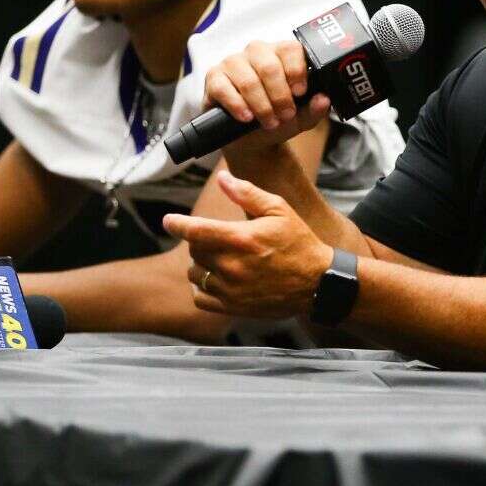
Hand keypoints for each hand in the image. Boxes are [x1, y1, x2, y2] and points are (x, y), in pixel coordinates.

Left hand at [162, 172, 334, 320]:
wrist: (317, 282)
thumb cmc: (298, 243)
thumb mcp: (279, 210)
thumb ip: (247, 193)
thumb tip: (223, 178)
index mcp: (241, 238)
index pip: (195, 230)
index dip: (176, 224)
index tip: (169, 220)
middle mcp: (232, 265)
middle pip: (194, 250)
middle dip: (200, 240)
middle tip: (217, 237)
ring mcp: (231, 289)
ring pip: (195, 274)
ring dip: (200, 264)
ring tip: (218, 258)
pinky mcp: (233, 307)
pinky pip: (200, 298)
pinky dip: (202, 287)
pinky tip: (215, 279)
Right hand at [203, 40, 331, 155]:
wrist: (252, 140)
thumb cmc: (278, 120)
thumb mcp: (302, 118)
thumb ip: (315, 109)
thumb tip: (323, 100)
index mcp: (281, 54)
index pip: (290, 49)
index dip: (296, 71)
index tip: (300, 93)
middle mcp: (257, 52)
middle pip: (269, 66)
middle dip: (280, 96)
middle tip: (285, 115)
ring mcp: (233, 63)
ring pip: (248, 79)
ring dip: (261, 105)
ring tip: (269, 122)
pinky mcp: (214, 77)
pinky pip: (224, 88)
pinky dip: (238, 105)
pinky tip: (247, 117)